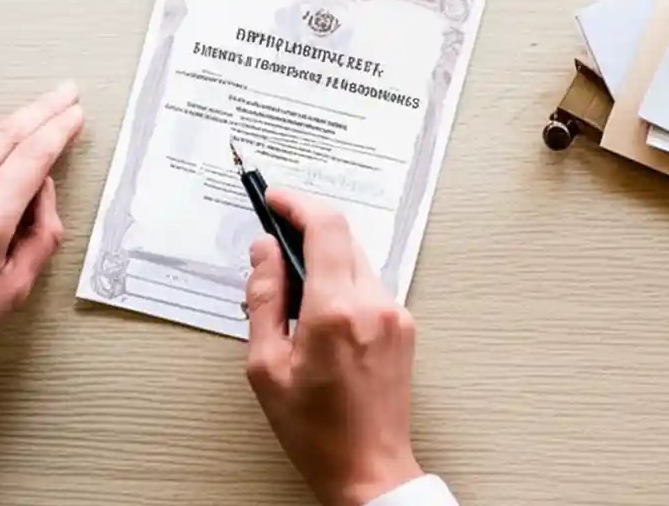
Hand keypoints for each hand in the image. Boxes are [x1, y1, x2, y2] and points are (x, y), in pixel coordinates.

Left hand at [0, 82, 83, 467]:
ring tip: (28, 132)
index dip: (57, 131)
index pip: (31, 159)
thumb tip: (43, 195)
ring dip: (2, 138)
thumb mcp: (10, 295)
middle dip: (38, 111)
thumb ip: (38, 239)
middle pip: (2, 137)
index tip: (74, 113)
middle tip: (63, 93)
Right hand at [245, 190, 422, 505]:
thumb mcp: (266, 367)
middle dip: (306, 230)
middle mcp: (373, 305)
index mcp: (335, 312)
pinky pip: (369, 285)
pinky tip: (320, 312)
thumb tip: (264, 252)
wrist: (369, 469)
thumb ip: (263, 300)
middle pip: (342, 236)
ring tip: (292, 291)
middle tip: (273, 245)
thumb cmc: (316, 431)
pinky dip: (342, 282)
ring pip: (356, 259)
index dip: (297, 202)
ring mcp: (395, 314)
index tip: (274, 198)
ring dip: (324, 259)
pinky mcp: (404, 326)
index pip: (324, 226)